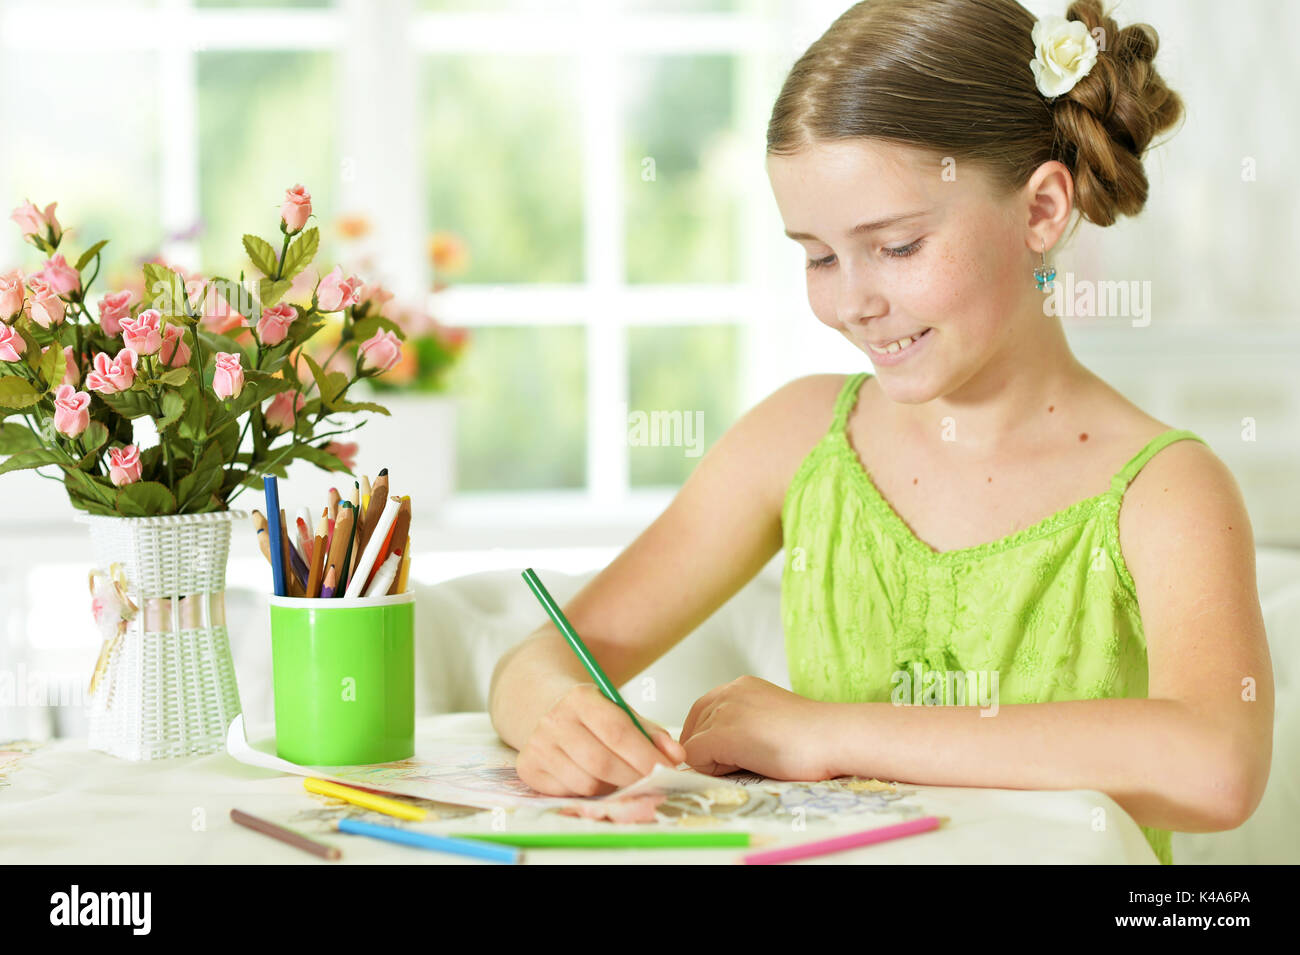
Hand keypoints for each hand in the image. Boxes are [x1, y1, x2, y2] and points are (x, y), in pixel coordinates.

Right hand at [515, 683, 686, 796]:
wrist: (545, 707)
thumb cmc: (592, 715)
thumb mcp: (622, 712)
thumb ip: (652, 733)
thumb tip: (677, 756)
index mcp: (580, 698)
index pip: (618, 732)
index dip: (645, 756)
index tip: (667, 770)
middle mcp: (554, 720)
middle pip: (602, 762)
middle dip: (633, 778)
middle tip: (651, 784)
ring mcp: (536, 746)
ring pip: (586, 783)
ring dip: (610, 787)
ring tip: (619, 778)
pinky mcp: (527, 768)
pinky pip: (568, 793)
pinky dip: (587, 793)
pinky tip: (593, 780)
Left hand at [679, 675, 835, 779]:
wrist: (833, 737)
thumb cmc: (812, 738)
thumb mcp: (769, 719)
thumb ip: (742, 725)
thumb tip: (718, 751)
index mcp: (740, 686)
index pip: (702, 715)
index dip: (713, 740)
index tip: (740, 753)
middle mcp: (728, 692)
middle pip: (693, 730)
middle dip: (711, 751)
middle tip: (751, 758)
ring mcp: (723, 711)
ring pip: (694, 746)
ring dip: (716, 761)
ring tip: (755, 759)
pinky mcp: (722, 734)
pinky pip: (695, 759)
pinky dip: (714, 771)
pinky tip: (749, 764)